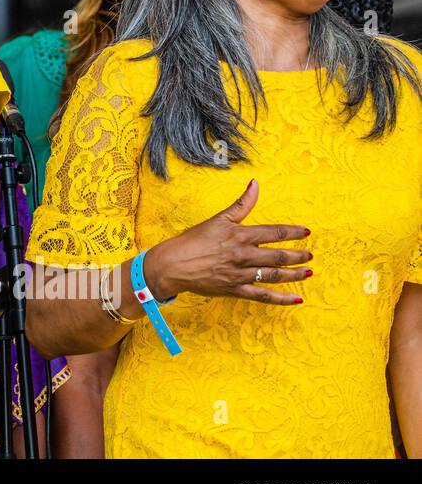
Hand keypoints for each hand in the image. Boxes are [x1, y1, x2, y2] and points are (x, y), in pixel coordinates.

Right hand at [143, 179, 310, 304]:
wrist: (173, 264)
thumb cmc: (192, 240)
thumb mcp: (218, 219)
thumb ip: (241, 204)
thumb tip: (255, 184)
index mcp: (240, 236)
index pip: (274, 233)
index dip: (293, 232)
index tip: (307, 232)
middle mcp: (244, 255)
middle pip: (278, 256)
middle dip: (298, 255)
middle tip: (310, 255)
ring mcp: (241, 274)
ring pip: (275, 276)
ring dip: (295, 274)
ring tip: (308, 272)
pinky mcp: (235, 290)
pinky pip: (263, 296)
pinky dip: (281, 299)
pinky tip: (296, 299)